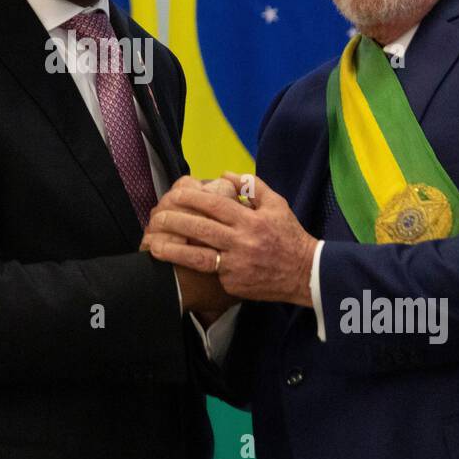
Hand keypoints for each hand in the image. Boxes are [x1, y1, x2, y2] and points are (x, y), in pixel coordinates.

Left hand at [145, 172, 317, 306]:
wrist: (305, 274)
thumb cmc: (288, 235)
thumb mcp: (276, 204)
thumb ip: (252, 186)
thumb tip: (224, 174)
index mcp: (251, 220)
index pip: (215, 206)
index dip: (192, 199)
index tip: (175, 194)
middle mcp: (242, 242)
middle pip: (201, 229)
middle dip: (175, 221)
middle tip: (157, 216)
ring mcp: (237, 266)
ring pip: (199, 257)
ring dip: (173, 250)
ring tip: (153, 245)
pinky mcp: (234, 285)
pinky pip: (211, 273)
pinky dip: (194, 268)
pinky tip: (174, 264)